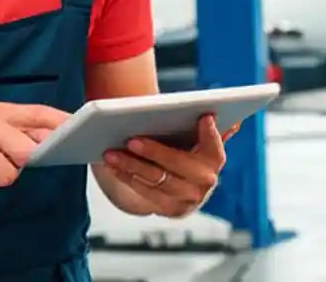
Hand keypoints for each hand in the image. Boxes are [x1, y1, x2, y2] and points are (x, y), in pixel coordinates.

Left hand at [100, 114, 234, 217]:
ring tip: (111, 154)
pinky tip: (113, 167)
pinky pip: (146, 192)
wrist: (184, 188)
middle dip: (153, 152)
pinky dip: (127, 178)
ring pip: (156, 179)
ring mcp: (189, 198)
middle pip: (176, 163)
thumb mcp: (197, 140)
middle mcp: (206, 180)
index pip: (214, 143)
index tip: (202, 118)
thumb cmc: (187, 154)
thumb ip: (203, 129)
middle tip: (131, 141)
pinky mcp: (172, 209)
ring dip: (131, 166)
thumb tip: (208, 116)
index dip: (210, 132)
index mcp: (214, 158)